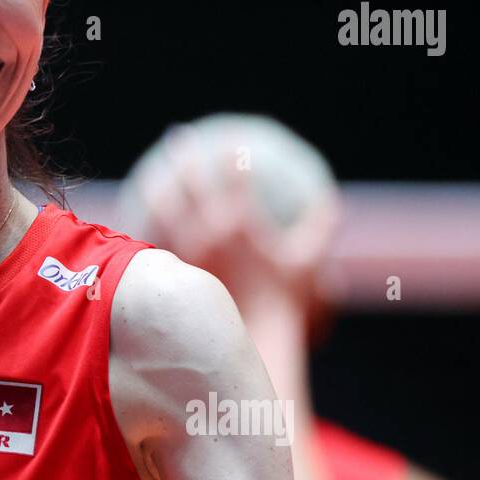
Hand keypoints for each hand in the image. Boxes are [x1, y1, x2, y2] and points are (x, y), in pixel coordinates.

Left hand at [137, 125, 339, 309]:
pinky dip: (150, 226)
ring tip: (154, 174)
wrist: (252, 342)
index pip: (235, 178)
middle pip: (192, 183)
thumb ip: (320, 227)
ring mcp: (188, 252)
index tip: (228, 139)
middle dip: (185, 156)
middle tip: (178, 137)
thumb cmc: (283, 304)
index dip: (231, 156)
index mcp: (244, 226)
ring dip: (159, 185)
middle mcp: (212, 234)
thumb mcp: (308, 263)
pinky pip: (155, 241)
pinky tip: (143, 218)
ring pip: (165, 207)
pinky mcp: (174, 271)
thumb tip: (336, 203)